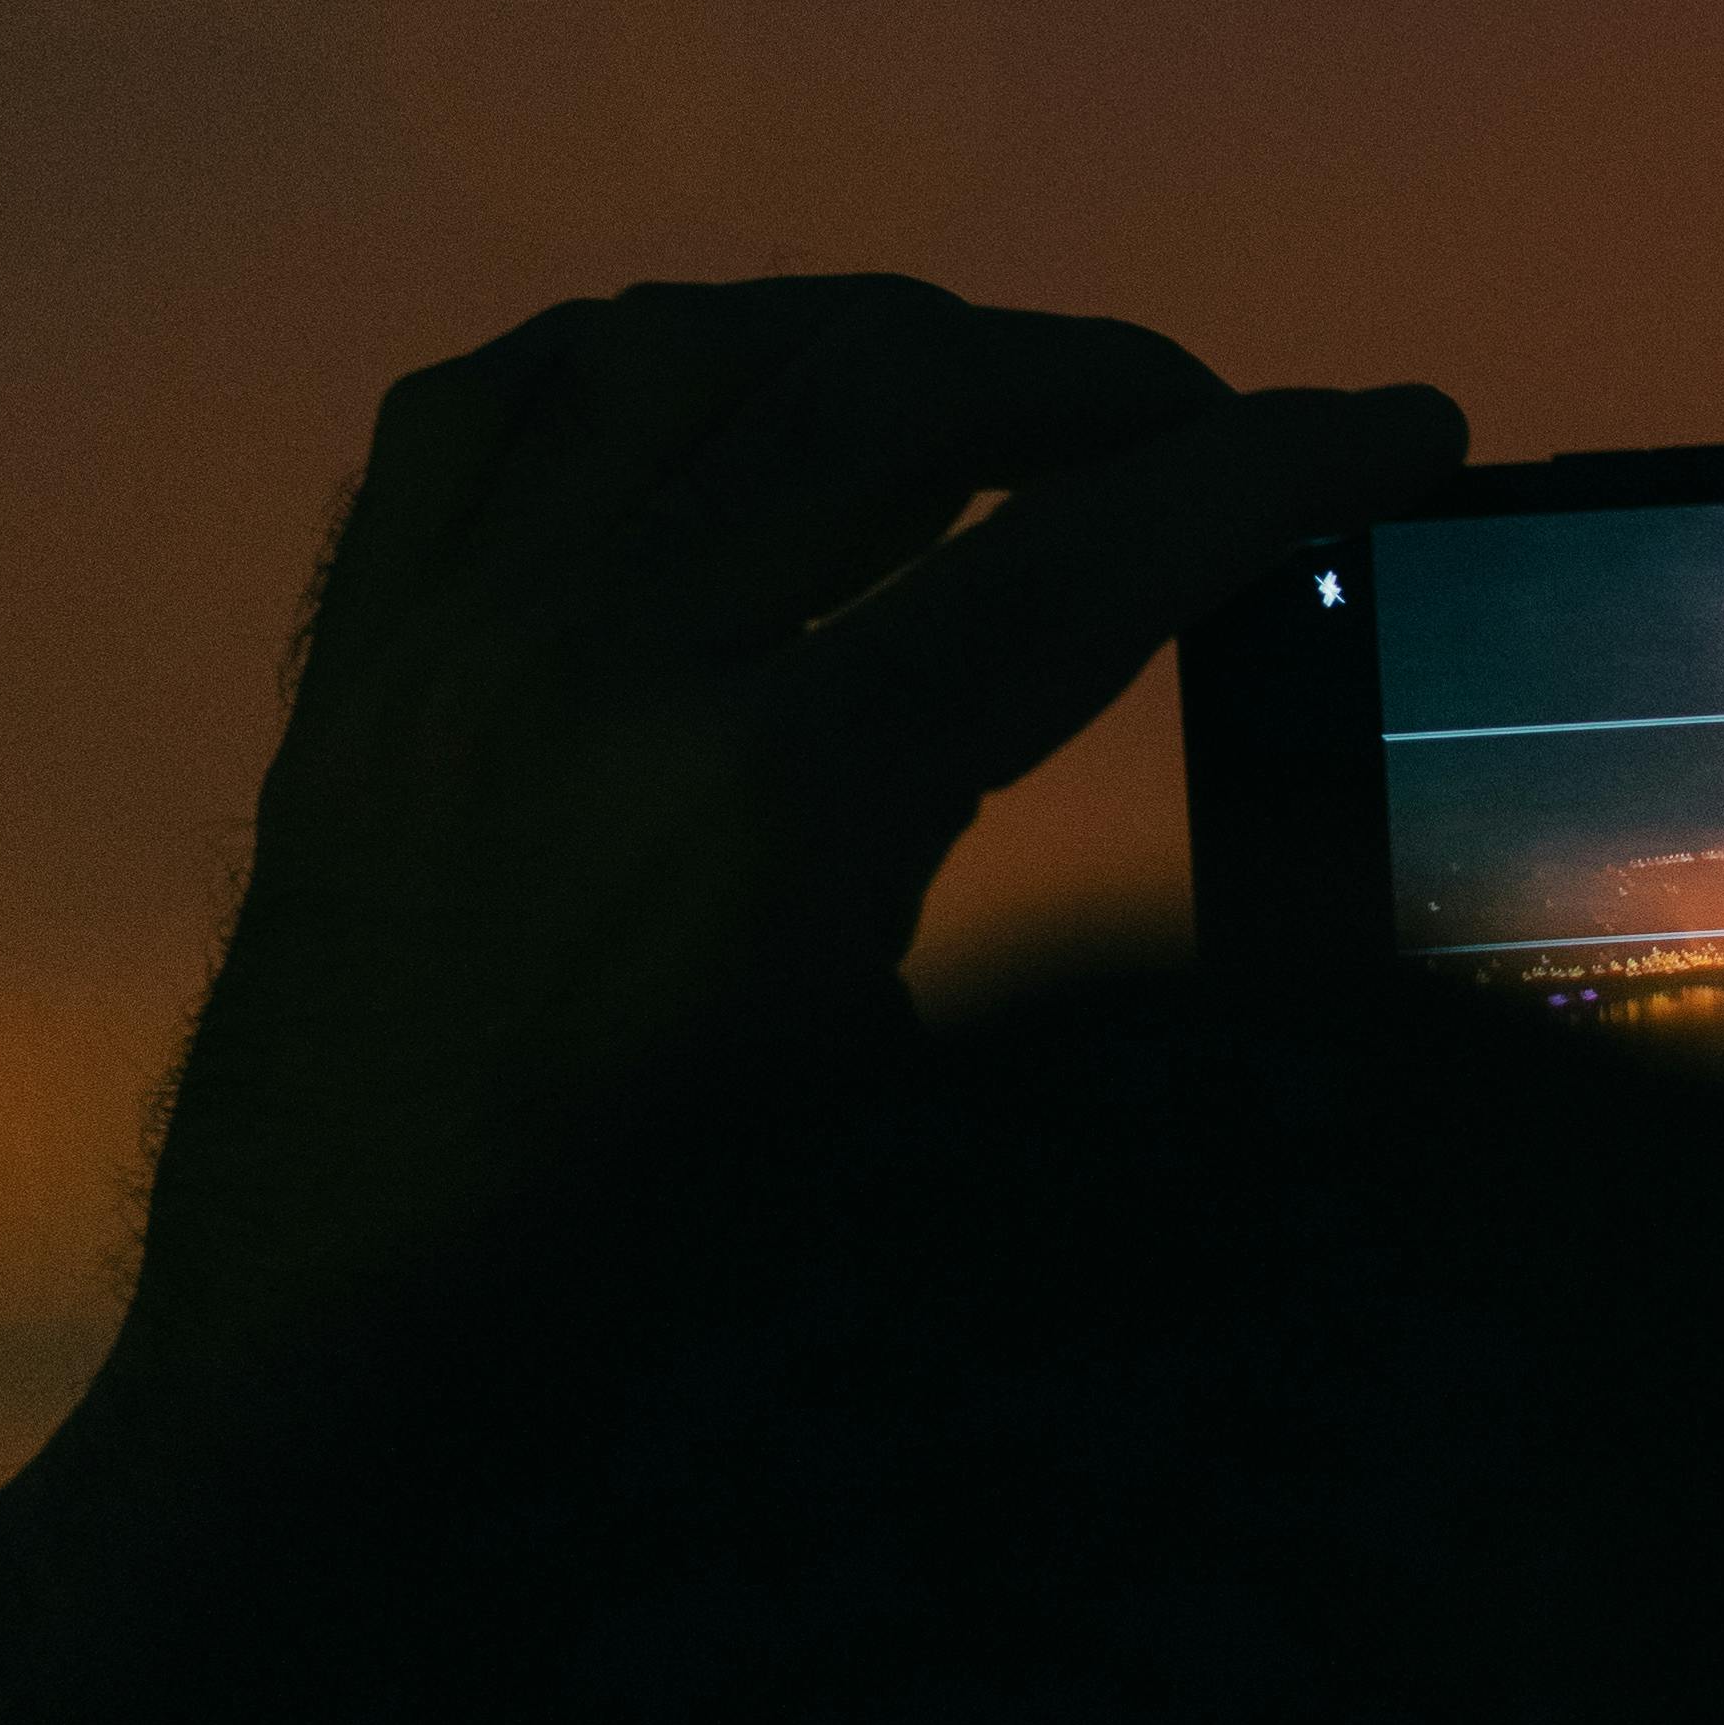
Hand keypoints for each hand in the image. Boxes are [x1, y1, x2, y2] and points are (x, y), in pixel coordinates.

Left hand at [107, 275, 1462, 1410]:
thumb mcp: (917, 1122)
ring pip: (689, 347)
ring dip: (872, 337)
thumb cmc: (649, 1306)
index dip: (1267, 471)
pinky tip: (714, 400)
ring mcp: (458, 634)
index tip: (1397, 422)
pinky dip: (627, 359)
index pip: (1077, 558)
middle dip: (1091, 378)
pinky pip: (487, 404)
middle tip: (1196, 425)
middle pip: (895, 394)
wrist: (326, 1387)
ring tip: (978, 398)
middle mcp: (608, 658)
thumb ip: (1047, 901)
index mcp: (773, 801)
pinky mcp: (359, 659)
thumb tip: (1189, 756)